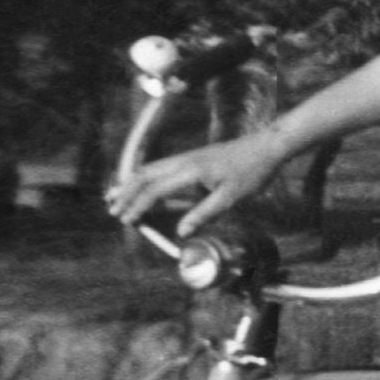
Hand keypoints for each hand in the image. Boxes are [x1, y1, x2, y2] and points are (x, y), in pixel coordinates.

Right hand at [109, 133, 290, 236]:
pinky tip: (142, 186)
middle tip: (112, 209)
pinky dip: (146, 178)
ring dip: (132, 183)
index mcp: (190, 171)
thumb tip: (180, 232)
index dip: (138, 206)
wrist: (267, 146)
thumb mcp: (231, 198)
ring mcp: (187, 158)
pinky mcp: (192, 158)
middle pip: (145, 175)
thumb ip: (204, 214)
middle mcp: (183, 161)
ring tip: (115, 195)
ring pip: (151, 169)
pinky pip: (162, 168)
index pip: (155, 189)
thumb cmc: (252, 172)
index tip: (127, 221)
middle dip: (126, 192)